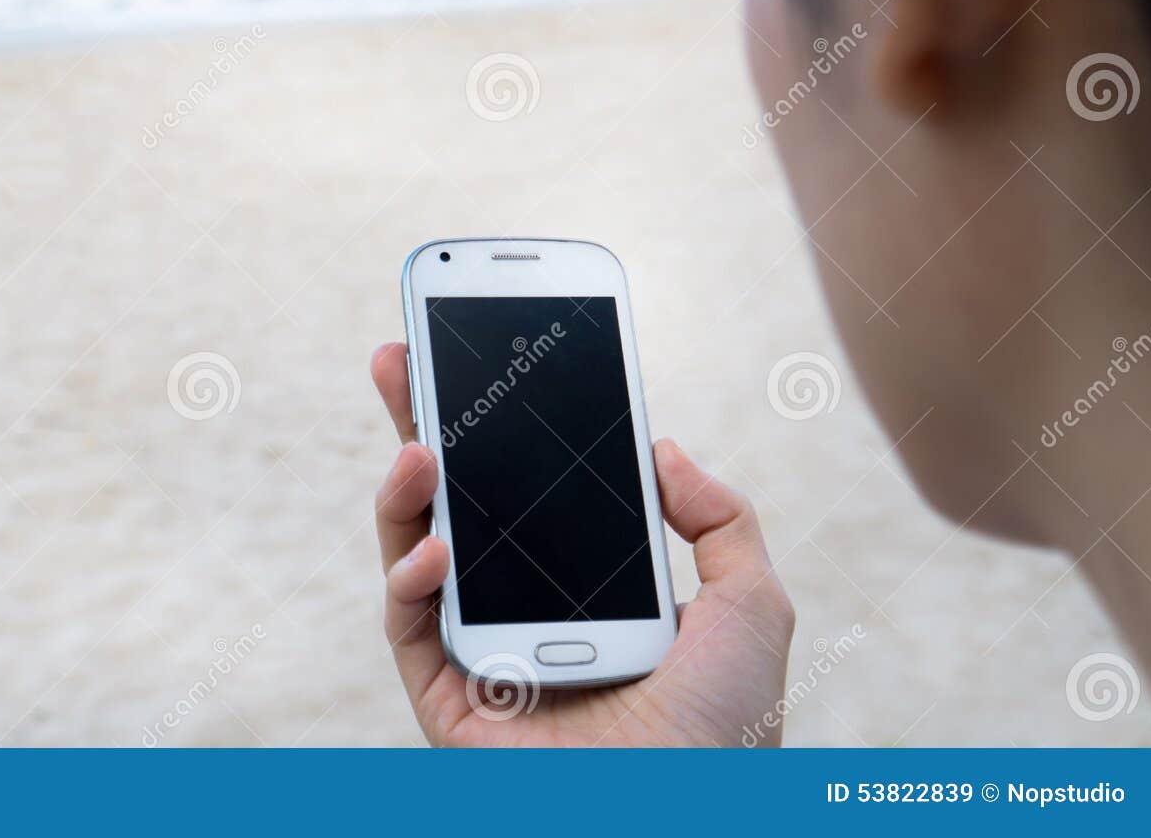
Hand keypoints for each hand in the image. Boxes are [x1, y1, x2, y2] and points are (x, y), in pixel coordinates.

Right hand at [371, 341, 794, 746]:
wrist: (676, 818)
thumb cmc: (724, 737)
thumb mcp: (751, 608)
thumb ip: (722, 520)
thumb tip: (664, 449)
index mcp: (587, 585)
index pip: (530, 487)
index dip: (502, 424)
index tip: (487, 358)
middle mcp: (524, 609)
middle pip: (457, 500)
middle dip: (421, 426)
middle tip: (399, 360)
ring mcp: (479, 648)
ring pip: (416, 551)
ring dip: (406, 491)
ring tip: (416, 446)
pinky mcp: (445, 694)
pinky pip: (408, 623)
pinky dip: (409, 578)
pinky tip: (435, 547)